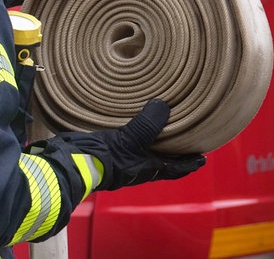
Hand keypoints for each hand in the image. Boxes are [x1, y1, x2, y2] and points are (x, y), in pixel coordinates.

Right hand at [52, 99, 205, 190]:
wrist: (70, 164)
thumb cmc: (102, 161)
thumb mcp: (129, 141)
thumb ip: (147, 126)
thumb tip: (163, 106)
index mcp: (147, 168)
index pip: (175, 168)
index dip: (189, 162)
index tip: (203, 156)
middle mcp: (136, 165)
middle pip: (161, 159)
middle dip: (173, 151)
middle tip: (185, 136)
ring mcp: (121, 158)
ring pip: (143, 149)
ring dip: (153, 140)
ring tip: (160, 124)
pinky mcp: (105, 148)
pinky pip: (125, 139)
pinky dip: (133, 131)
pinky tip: (130, 119)